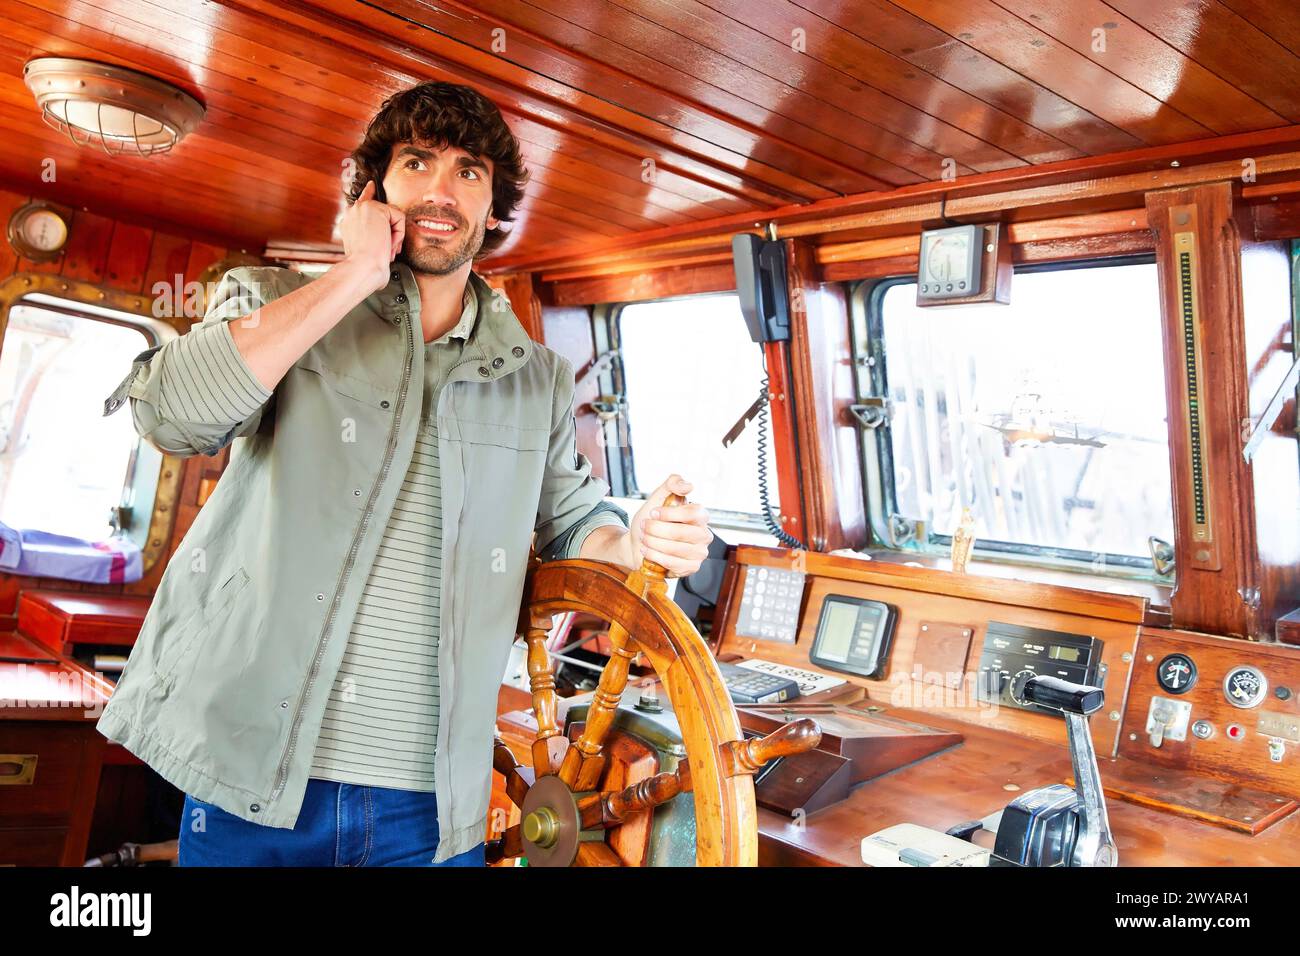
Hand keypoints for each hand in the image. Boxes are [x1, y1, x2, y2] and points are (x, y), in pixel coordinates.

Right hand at [337, 180, 404, 294]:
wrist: (361, 268)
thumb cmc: (365, 267)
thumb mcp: (368, 252)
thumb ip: (374, 239)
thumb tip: (387, 240)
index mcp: (349, 223)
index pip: (361, 202)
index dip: (368, 192)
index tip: (371, 185)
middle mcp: (353, 212)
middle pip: (384, 211)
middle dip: (392, 231)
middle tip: (387, 250)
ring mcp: (361, 208)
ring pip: (392, 216)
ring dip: (395, 234)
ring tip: (386, 248)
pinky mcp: (374, 207)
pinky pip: (398, 217)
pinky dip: (399, 233)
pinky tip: (388, 242)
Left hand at [628, 474, 712, 577]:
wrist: (638, 544)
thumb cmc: (651, 521)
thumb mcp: (658, 498)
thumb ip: (672, 484)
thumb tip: (689, 486)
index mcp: (700, 516)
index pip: (693, 513)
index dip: (670, 513)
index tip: (652, 513)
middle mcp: (704, 534)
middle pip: (682, 532)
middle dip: (656, 530)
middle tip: (643, 527)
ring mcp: (700, 552)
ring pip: (675, 549)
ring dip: (653, 543)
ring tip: (644, 539)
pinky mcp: (692, 567)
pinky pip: (673, 563)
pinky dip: (655, 556)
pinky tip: (647, 551)